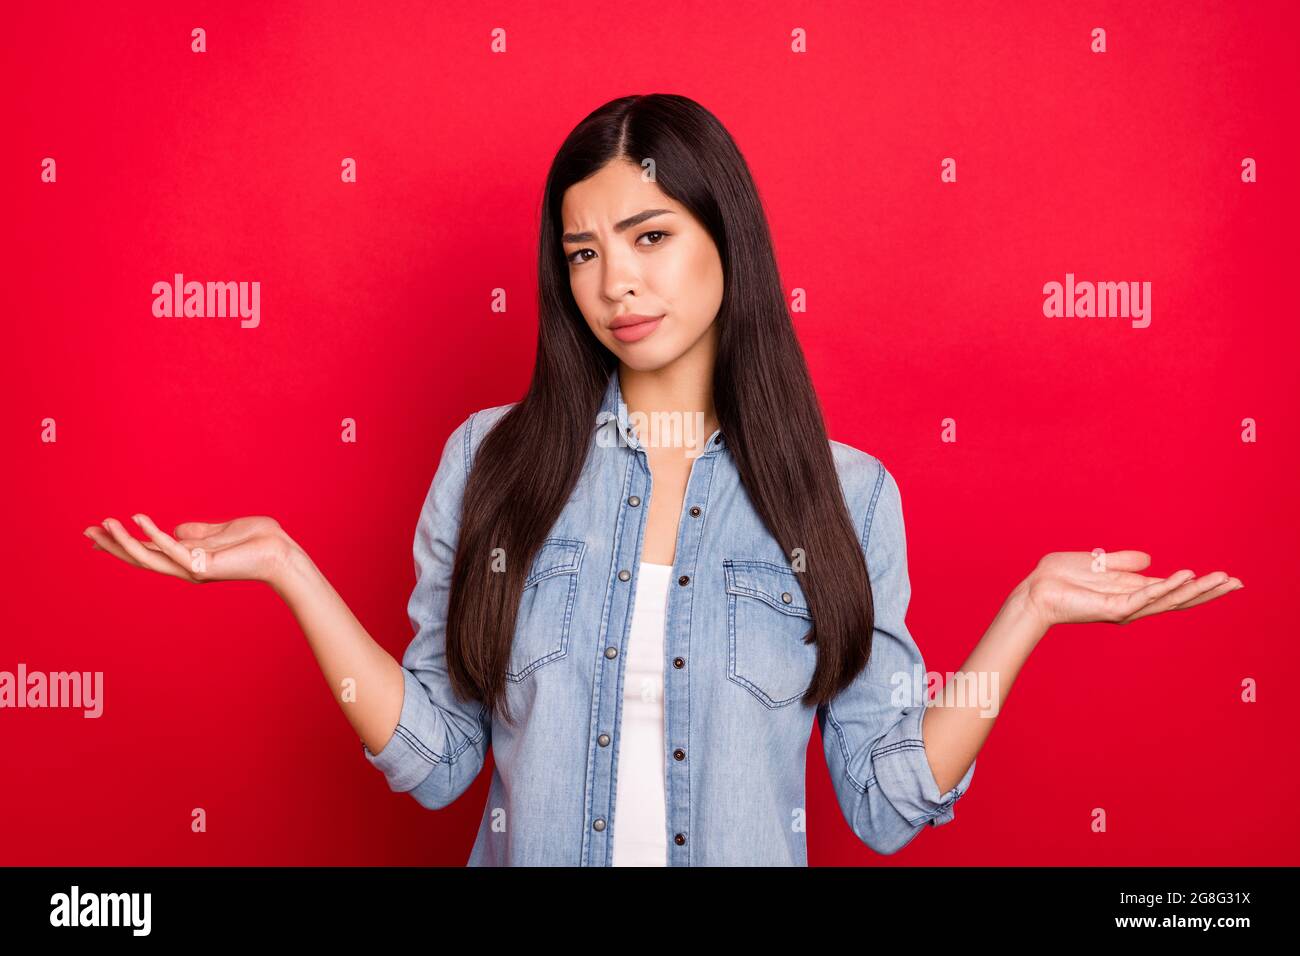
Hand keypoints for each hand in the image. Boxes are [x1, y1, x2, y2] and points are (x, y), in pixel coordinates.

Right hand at [83, 514, 296, 587]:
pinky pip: (172, 548)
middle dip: (114, 545)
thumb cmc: (257, 541)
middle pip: (142, 558)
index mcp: (188, 559)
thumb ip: (197, 532)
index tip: (99, 532)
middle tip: (87, 532)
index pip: (149, 552)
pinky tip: (138, 518)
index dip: (123, 543)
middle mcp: (186, 567)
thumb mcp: (220, 532)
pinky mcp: (204, 564)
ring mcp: (194, 568)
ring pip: (149, 558)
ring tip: (104, 524)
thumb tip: (176, 529)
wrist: (282, 552)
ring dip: (125, 541)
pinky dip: (153, 533)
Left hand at [1016, 549, 1242, 629]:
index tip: (1228, 579)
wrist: (1035, 590)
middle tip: (1238, 583)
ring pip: (1168, 600)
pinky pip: (1145, 597)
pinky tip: (1185, 576)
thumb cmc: (1061, 578)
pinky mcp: (1114, 608)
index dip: (1200, 586)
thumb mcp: (1097, 562)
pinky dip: (1166, 587)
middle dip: (1209, 592)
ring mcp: (1125, 608)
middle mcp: (1133, 604)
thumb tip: (1150, 560)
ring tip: (1221, 579)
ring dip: (1196, 590)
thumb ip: (1123, 562)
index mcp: (1132, 592)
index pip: (1173, 590)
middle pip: (1179, 599)